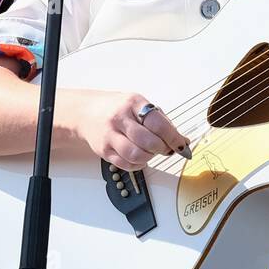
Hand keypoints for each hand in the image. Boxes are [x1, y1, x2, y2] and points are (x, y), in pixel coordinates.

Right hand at [66, 90, 190, 170]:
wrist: (86, 112)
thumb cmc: (117, 109)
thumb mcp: (139, 105)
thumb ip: (161, 121)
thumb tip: (182, 141)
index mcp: (133, 104)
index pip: (158, 124)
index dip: (173, 138)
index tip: (182, 145)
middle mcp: (120, 118)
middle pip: (148, 141)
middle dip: (162, 149)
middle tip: (166, 149)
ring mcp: (110, 135)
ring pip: (136, 155)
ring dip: (150, 157)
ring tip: (151, 152)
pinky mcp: (104, 150)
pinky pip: (125, 164)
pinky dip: (138, 165)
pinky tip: (140, 158)